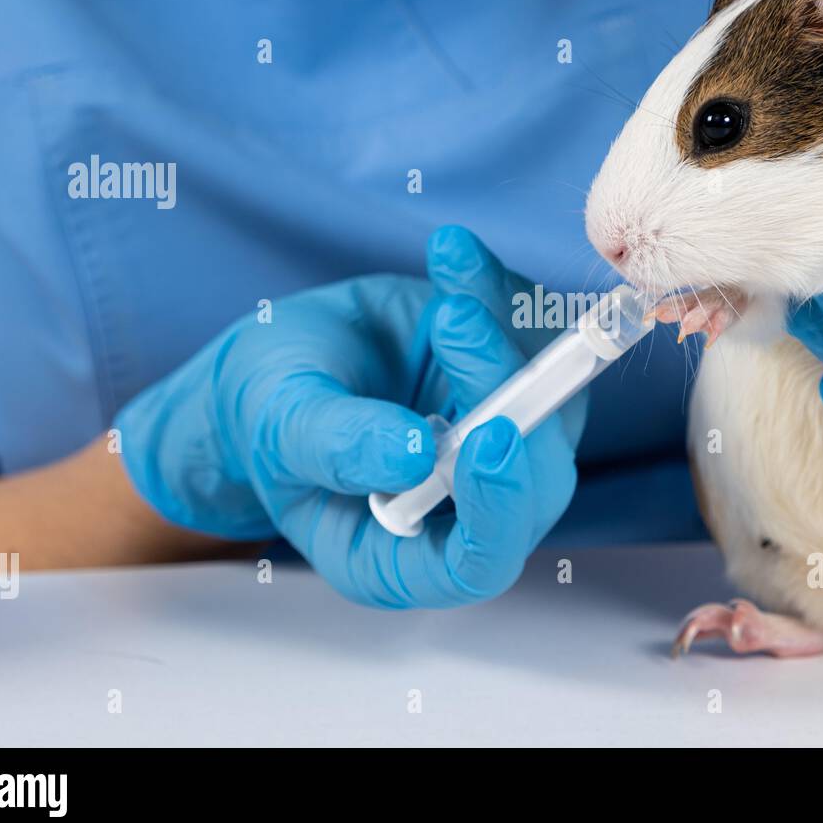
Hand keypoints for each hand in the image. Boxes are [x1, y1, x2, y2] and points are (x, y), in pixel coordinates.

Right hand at [115, 226, 583, 606]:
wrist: (285, 361)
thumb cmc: (270, 413)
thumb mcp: (283, 425)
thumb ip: (339, 446)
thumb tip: (412, 456)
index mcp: (403, 556)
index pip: (481, 564)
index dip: (500, 509)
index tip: (492, 437)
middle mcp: (469, 511)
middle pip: (535, 477)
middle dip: (505, 392)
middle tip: (455, 319)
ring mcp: (502, 446)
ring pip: (553, 400)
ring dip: (506, 330)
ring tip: (446, 276)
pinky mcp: (515, 386)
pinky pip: (541, 341)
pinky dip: (504, 293)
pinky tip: (453, 259)